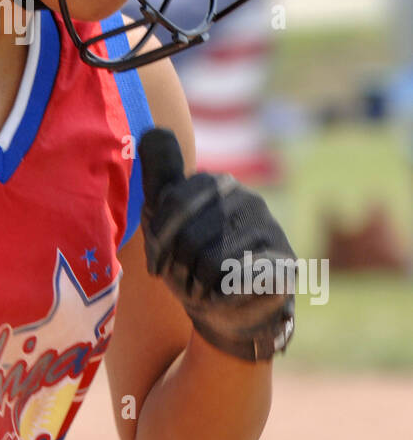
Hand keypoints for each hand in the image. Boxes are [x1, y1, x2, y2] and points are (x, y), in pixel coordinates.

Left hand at [138, 128, 295, 361]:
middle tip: (185, 280)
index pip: (171, 205)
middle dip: (179, 268)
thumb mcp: (165, 220)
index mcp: (215, 183)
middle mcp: (245, 198)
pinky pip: (241, 278)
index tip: (159, 262)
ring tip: (205, 288)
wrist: (226, 310)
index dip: (159, 242)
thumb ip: (160, 177)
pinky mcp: (285, 263)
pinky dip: (223, 294)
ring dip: (198, 286)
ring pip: (211, 261)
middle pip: (189, 236)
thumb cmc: (190, 261)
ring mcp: (268, 228)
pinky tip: (226, 295)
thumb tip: (154, 129)